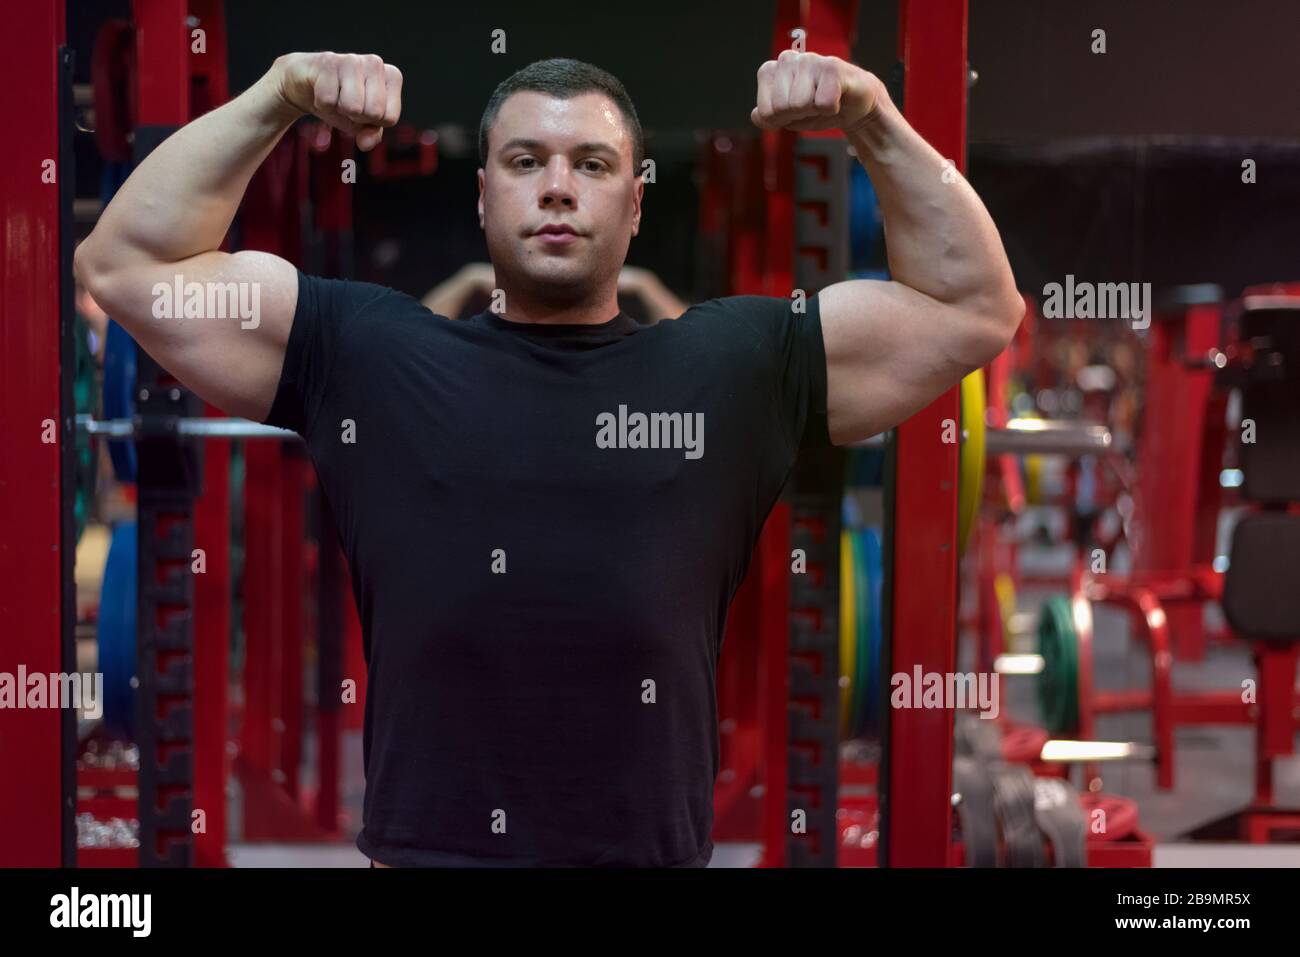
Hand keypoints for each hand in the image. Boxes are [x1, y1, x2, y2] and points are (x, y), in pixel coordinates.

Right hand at [271, 52, 401, 150]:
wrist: (306, 84)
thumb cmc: (341, 102)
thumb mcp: (362, 123)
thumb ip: (372, 134)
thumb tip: (366, 144)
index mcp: (393, 76)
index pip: (390, 118)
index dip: (371, 122)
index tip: (363, 108)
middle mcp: (376, 63)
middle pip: (374, 112)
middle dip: (356, 116)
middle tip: (346, 103)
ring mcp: (352, 59)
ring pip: (353, 107)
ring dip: (338, 109)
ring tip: (335, 95)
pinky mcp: (328, 61)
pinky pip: (328, 100)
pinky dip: (322, 103)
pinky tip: (321, 89)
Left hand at [751, 51, 881, 132]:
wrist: (852, 104)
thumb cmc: (817, 109)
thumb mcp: (787, 119)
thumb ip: (767, 118)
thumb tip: (756, 115)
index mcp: (770, 71)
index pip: (764, 112)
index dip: (780, 121)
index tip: (793, 112)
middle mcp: (787, 59)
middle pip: (782, 108)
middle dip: (798, 115)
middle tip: (812, 106)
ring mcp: (809, 60)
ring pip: (800, 105)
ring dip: (815, 111)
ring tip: (822, 100)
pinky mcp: (832, 66)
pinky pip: (823, 104)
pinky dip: (831, 109)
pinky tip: (837, 97)